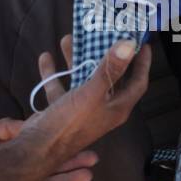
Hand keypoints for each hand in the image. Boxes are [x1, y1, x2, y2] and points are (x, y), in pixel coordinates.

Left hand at [0, 117, 99, 180]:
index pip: (42, 146)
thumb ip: (9, 128)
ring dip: (66, 179)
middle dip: (71, 163)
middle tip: (94, 159)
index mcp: (13, 149)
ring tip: (87, 175)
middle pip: (49, 166)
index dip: (61, 143)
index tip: (81, 139)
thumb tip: (32, 125)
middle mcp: (16, 169)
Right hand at [17, 36, 151, 166]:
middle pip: (110, 77)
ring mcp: (82, 108)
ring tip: (69, 38)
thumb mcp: (92, 93)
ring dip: (76, 59)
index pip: (138, 82)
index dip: (142, 63)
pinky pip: (61, 86)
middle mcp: (103, 107)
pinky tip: (46, 57)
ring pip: (83, 78)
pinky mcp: (63, 109)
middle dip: (106, 54)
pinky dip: (54, 73)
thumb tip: (130, 44)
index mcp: (117, 107)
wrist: (38, 148)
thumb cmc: (70, 123)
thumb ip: (110, 69)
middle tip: (104, 33)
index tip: (142, 43)